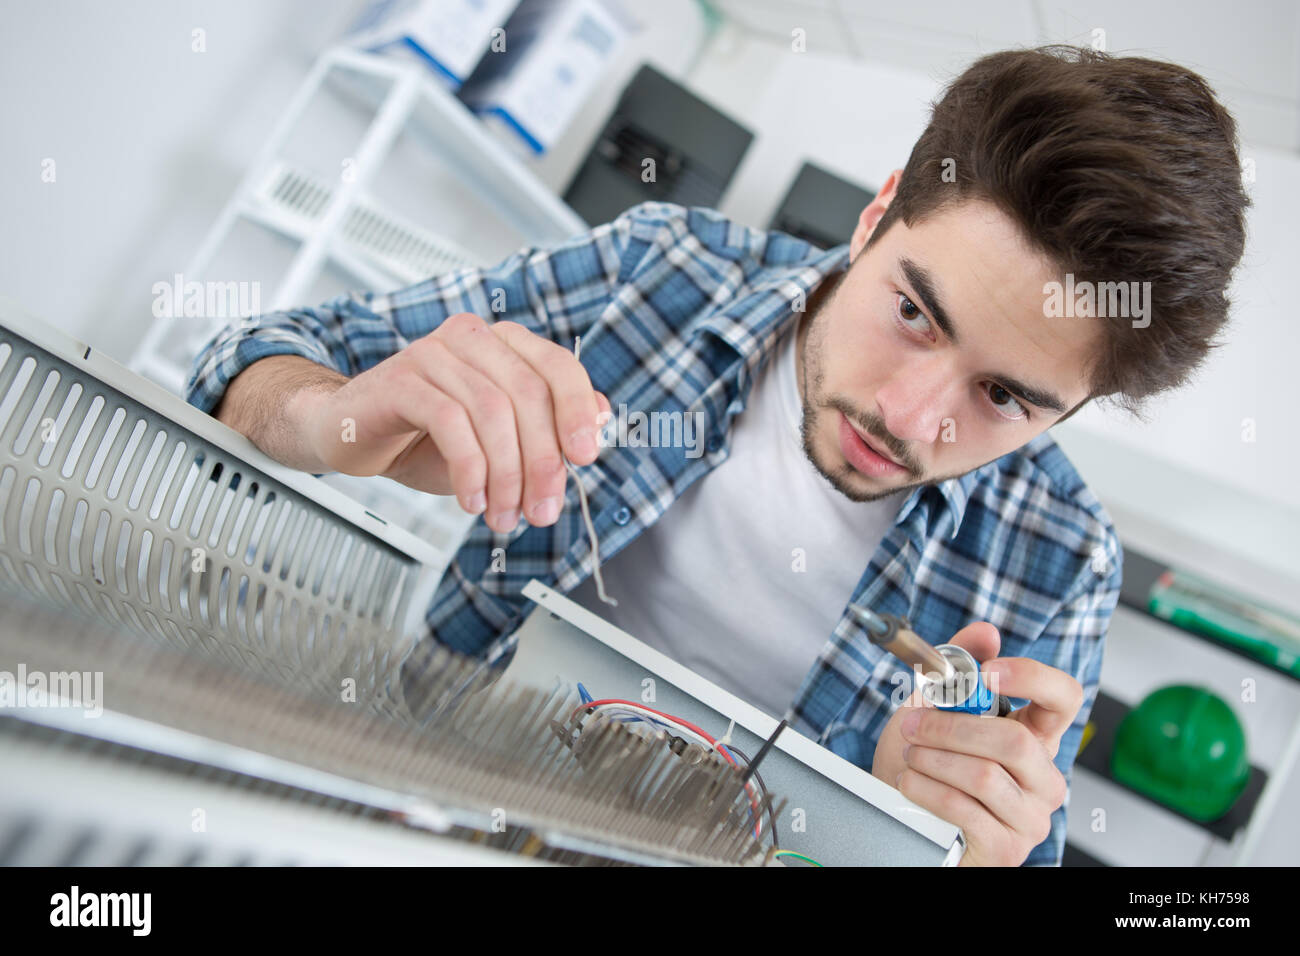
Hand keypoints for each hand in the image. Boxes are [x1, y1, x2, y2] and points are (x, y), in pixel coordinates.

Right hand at [301, 313, 609, 531]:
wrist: (349, 436)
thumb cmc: (426, 437)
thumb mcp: (499, 440)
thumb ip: (547, 429)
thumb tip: (602, 422)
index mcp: (503, 344)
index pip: (558, 367)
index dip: (578, 411)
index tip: (586, 459)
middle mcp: (471, 338)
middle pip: (528, 395)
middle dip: (542, 462)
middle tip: (541, 511)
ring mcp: (433, 353)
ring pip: (492, 412)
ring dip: (506, 475)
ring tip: (504, 515)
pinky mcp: (400, 379)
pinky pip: (450, 423)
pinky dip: (469, 469)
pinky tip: (471, 500)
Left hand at [871, 622, 1083, 865]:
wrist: (904, 817)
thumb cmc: (926, 763)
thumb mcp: (935, 709)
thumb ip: (958, 667)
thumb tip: (985, 631)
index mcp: (1037, 737)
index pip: (1064, 697)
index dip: (1032, 678)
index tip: (989, 672)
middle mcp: (1044, 778)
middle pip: (1014, 741)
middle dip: (951, 727)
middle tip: (914, 724)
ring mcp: (1030, 817)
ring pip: (983, 775)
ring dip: (932, 759)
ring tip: (910, 755)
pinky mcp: (1005, 847)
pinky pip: (963, 808)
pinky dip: (926, 789)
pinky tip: (910, 782)